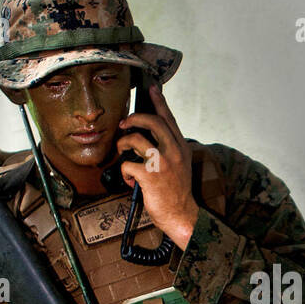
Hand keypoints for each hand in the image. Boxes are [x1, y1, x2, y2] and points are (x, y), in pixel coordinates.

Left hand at [116, 85, 198, 248]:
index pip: (169, 119)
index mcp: (181, 147)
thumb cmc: (177, 193)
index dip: (159, 101)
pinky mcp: (150, 176)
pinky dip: (124, 172)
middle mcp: (174, 151)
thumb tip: (146, 138)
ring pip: (135, 139)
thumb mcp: (180, 166)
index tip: (152, 88)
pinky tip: (129, 180)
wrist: (182, 215)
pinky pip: (127, 164)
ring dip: (123, 144)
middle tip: (124, 123)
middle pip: (152, 121)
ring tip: (122, 152)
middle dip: (134, 118)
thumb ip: (169, 150)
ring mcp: (162, 163)